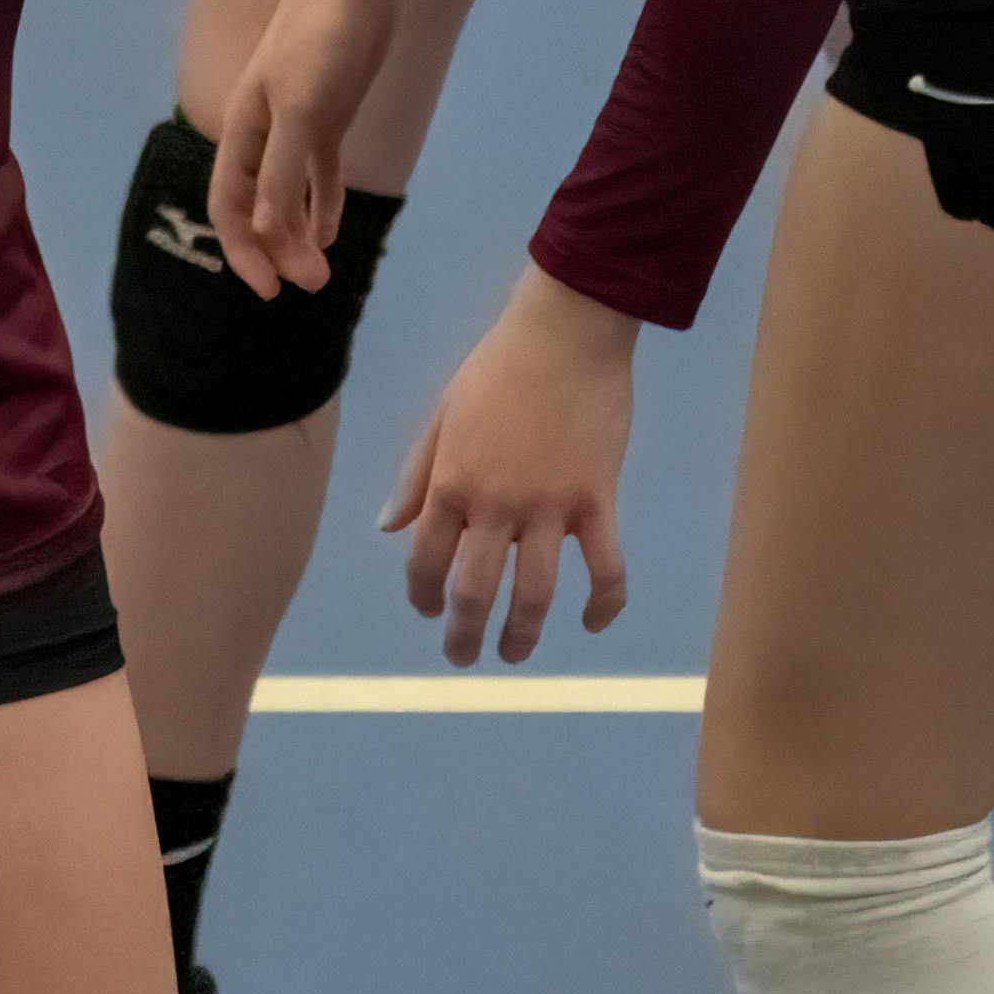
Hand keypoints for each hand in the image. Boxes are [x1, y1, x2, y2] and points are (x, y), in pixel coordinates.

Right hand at [201, 0, 400, 292]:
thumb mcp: (300, 111)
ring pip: (286, 195)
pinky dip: (320, 204)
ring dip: (298, 234)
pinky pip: (316, 174)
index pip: (230, 206)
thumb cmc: (319, 41)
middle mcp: (261, 135)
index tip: (270, 291)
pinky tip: (330, 234)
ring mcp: (295, 126)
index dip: (243, 251)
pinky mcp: (327, 117)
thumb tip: (263, 233)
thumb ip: (280, 172)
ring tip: (321, 273)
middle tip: (311, 287)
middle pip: (258, 207)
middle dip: (277, 250)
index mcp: (242, 132)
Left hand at [382, 276, 640, 665]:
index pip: (426, 559)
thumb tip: (388, 528)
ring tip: (514, 654)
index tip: (426, 612)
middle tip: (462, 657)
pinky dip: (602, 603)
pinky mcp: (597, 502)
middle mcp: (495, 506)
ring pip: (535, 593)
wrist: (564, 335)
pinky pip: (605, 567)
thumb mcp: (442, 418)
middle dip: (465, 634)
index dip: (422, 595)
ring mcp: (549, 508)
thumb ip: (416, 477)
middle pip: (476, 590)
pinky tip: (591, 622)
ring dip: (523, 634)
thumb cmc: (497, 370)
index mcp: (451, 484)